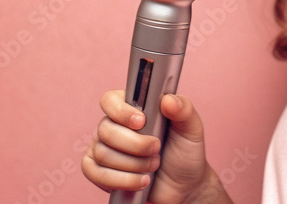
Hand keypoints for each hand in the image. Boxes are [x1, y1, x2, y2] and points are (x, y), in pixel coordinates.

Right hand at [82, 90, 228, 203]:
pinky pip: (95, 173)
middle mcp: (114, 126)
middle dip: (135, 145)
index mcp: (132, 108)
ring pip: (103, 154)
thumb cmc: (185, 153)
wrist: (184, 186)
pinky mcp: (100, 172)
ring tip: (153, 166)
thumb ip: (184, 109)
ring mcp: (104, 149)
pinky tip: (140, 181)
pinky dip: (121, 180)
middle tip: (156, 149)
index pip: (110, 100)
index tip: (142, 122)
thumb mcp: (191, 128)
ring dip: (133, 165)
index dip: (121, 111)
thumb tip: (167, 100)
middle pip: (105, 130)